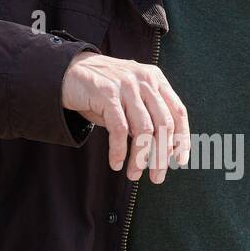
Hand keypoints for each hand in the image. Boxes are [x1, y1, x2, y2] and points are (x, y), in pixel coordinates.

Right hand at [61, 51, 190, 182]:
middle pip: (164, 124)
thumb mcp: (131, 99)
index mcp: (156, 80)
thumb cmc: (102, 92)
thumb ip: (147, 117)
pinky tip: (116, 163)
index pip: (178, 112)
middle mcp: (145, 81)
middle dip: (161, 156)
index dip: (182, 139)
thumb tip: (164, 151)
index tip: (180, 162)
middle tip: (156, 178)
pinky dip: (119, 150)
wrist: (68, 72)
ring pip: (143, 130)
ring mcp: (126, 85)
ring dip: (140, 157)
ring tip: (133, 175)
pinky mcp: (106, 93)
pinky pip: (119, 129)